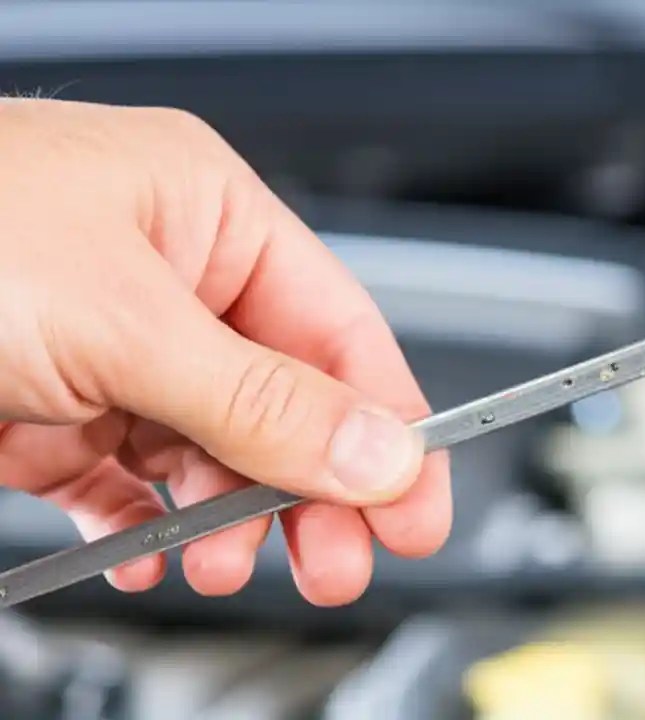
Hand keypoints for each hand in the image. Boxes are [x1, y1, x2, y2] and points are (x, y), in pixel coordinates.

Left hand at [0, 99, 450, 605]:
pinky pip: (128, 476)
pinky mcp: (46, 404)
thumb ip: (264, 401)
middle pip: (281, 397)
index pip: (336, 326)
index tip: (415, 500)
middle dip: (309, 486)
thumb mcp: (124, 324)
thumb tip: (379, 449)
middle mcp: (161, 271)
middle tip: (335, 558)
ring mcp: (102, 341)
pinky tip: (147, 553)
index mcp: (201, 209)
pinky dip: (144, 523)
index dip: (387, 418)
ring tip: (218, 561)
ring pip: (208, 446)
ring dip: (222, 515)